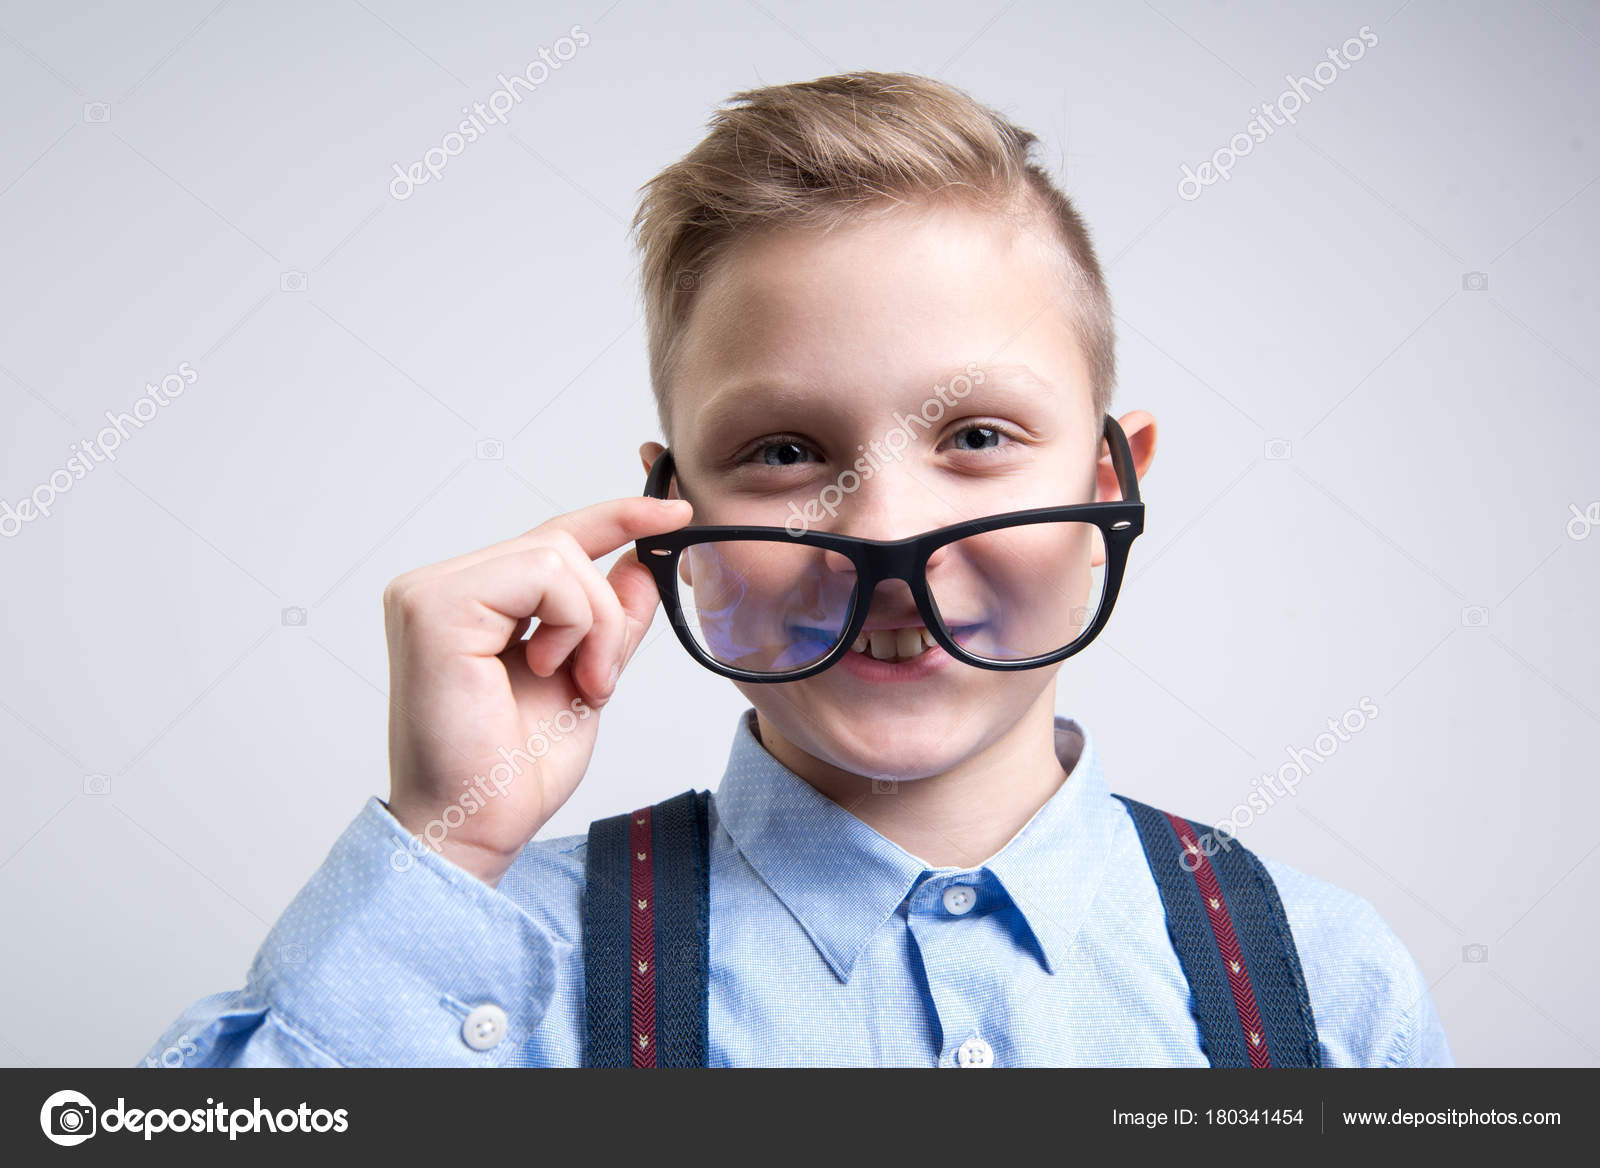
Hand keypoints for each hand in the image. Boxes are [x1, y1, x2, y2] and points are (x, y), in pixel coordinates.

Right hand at [382, 494, 692, 885]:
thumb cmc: (513, 771)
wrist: (477, 828)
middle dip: (605, 611)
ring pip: (557, 554)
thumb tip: (641, 563)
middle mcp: (438, 588)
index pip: (548, 540)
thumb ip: (609, 620)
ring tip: (577, 682)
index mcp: (466, 602)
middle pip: (560, 544)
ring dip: (593, 624)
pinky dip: (572, 622)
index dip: (615, 518)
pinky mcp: (434, 606)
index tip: (674, 512)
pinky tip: (548, 670)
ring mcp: (428, 592)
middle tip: (602, 678)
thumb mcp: (587, 679)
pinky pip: (542, 571)